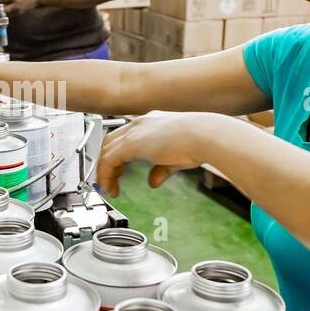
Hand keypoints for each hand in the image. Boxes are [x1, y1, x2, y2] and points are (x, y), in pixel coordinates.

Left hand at [96, 111, 232, 195]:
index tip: (117, 171)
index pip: (124, 137)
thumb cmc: (199, 143)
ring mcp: (134, 132)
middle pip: (110, 141)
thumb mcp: (176, 158)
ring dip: (103, 171)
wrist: (205, 136)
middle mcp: (140, 123)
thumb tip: (153, 181)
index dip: (117, 155)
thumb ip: (162, 169)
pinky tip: (110, 187)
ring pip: (105, 150)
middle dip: (106, 163)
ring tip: (106, 188)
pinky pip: (108, 160)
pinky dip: (105, 174)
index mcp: (151, 123)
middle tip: (107, 180)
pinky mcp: (131, 143)